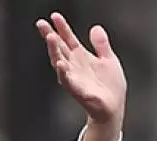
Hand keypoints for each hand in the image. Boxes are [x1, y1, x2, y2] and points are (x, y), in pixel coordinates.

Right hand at [35, 12, 126, 140]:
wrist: (114, 107)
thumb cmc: (110, 86)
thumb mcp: (109, 60)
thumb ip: (101, 44)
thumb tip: (96, 27)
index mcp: (81, 56)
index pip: (68, 39)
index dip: (62, 27)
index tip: (55, 16)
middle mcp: (74, 66)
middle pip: (59, 48)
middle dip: (50, 36)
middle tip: (42, 23)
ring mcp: (74, 78)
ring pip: (60, 62)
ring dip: (54, 50)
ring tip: (50, 37)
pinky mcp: (77, 90)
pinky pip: (68, 81)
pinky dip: (63, 73)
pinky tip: (60, 64)